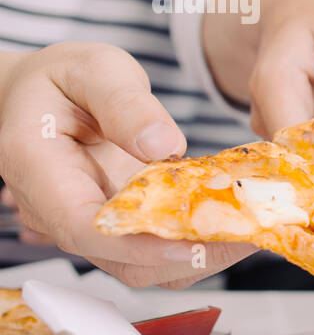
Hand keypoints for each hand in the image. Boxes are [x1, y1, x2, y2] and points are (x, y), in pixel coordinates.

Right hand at [0, 44, 255, 287]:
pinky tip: (238, 218)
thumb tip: (163, 144)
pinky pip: (159, 249)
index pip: (83, 228)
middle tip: (251, 231)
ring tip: (255, 226)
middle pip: (123, 261)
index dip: (139, 246)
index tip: (195, 244)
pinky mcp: (121, 226)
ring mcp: (94, 226)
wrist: (37, 97)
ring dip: (204, 254)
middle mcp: (61, 213)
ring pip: (147, 266)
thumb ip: (123, 101)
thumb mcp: (91, 69)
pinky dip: (200, 241)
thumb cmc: (58, 81)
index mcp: (40, 171)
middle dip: (191, 255)